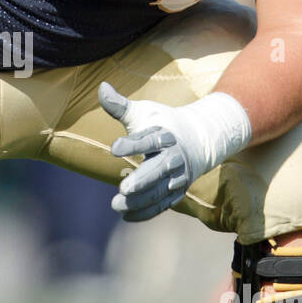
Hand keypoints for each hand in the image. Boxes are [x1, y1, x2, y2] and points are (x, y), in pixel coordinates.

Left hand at [98, 80, 250, 222]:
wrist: (199, 138)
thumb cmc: (163, 123)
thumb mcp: (143, 111)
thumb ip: (120, 105)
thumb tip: (101, 87)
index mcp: (165, 134)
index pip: (149, 139)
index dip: (132, 144)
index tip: (114, 148)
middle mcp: (174, 156)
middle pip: (159, 169)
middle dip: (142, 179)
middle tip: (123, 188)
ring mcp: (177, 176)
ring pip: (159, 190)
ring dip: (140, 200)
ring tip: (115, 204)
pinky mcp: (177, 190)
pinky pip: (163, 204)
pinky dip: (146, 211)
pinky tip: (126, 215)